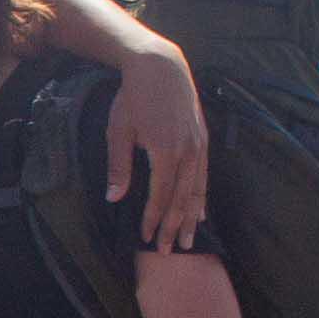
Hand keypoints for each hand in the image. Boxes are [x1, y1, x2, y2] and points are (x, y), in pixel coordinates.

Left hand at [108, 46, 211, 251]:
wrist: (160, 66)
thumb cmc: (134, 97)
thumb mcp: (119, 130)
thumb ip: (119, 166)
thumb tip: (114, 198)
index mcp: (165, 152)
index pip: (159, 196)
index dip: (153, 219)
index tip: (146, 238)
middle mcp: (187, 152)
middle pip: (182, 199)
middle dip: (173, 227)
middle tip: (168, 251)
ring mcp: (198, 146)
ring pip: (197, 190)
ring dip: (191, 218)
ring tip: (188, 240)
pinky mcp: (203, 139)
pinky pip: (204, 175)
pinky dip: (202, 196)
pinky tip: (200, 211)